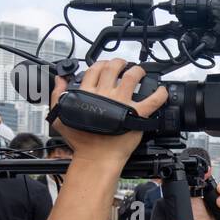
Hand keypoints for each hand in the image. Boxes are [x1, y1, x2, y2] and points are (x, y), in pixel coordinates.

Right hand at [49, 60, 167, 167]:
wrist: (96, 157)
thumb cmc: (81, 141)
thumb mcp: (61, 116)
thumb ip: (58, 96)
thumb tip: (60, 80)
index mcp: (88, 93)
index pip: (95, 69)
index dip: (102, 64)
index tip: (106, 66)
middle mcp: (105, 94)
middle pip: (114, 68)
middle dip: (121, 62)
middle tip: (125, 65)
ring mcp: (122, 103)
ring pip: (132, 76)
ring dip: (138, 70)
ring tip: (140, 72)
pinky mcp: (137, 114)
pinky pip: (153, 100)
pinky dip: (160, 93)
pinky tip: (161, 91)